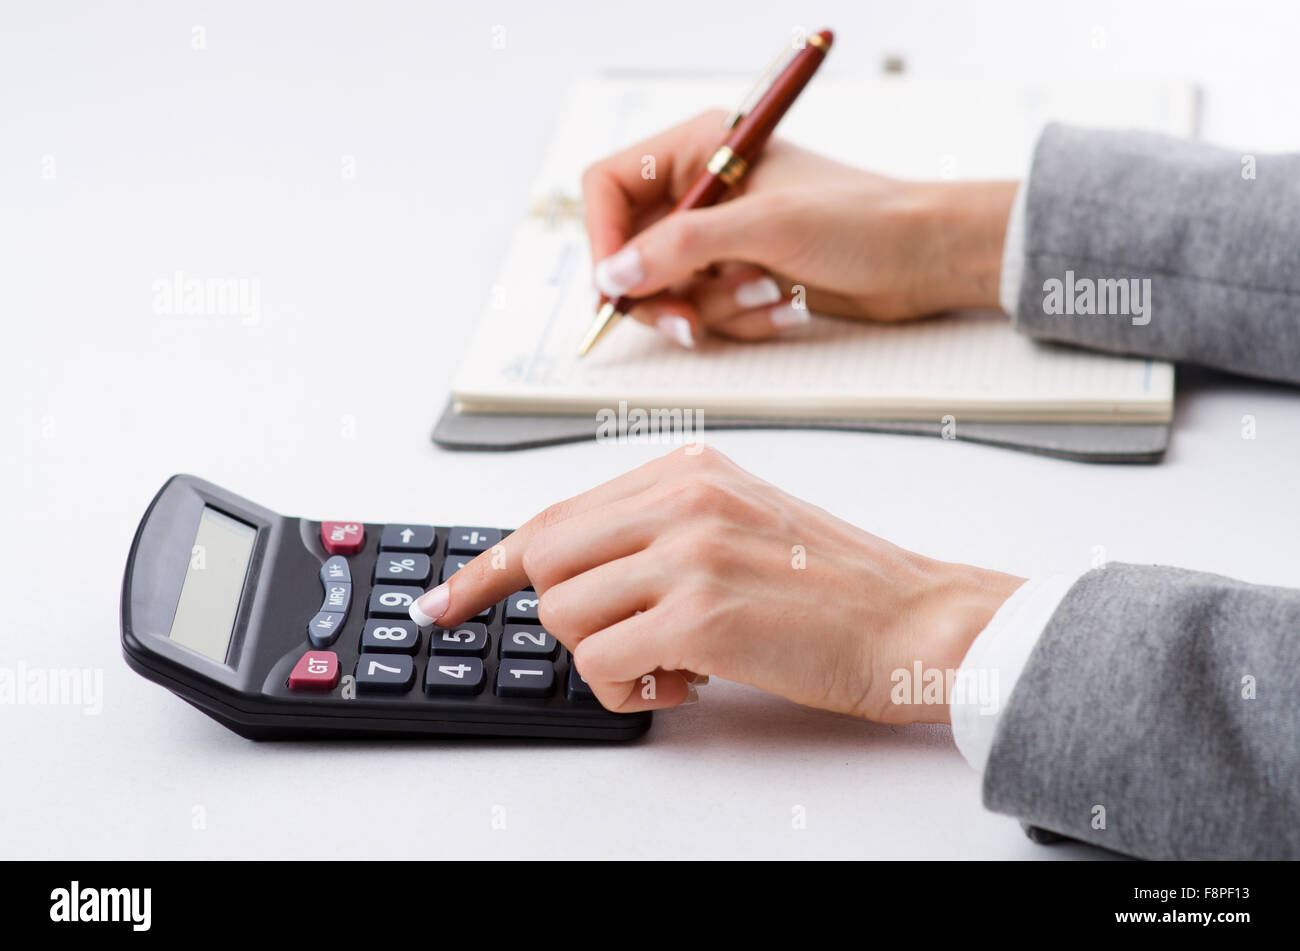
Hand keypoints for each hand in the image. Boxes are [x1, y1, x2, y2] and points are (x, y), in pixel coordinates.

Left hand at [411, 446, 1023, 721]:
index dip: (489, 564)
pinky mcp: (702, 615)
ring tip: (667, 665)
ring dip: (601, 659)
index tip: (446, 600)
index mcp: (686, 471)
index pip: (555, 513)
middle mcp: (682, 499)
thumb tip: (572, 576)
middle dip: (560, 618)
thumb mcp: (739, 523)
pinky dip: (627, 688)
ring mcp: (690, 553)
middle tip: (614, 646)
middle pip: (545, 559)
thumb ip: (656, 533)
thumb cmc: (837, 585)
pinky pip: (604, 662)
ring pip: (564, 615)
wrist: (917, 622)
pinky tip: (683, 683)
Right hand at [581, 110, 1017, 346]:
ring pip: (671, 292)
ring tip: (768, 294)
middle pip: (632, 254)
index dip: (603, 239)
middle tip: (690, 320)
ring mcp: (721, 239)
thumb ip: (680, 248)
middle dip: (666, 293)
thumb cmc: (859, 220)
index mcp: (698, 151)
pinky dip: (741, 320)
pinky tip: (785, 304)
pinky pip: (707, 313)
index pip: (609, 188)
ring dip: (717, 309)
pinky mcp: (741, 278)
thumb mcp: (762, 227)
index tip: (615, 286)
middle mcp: (702, 192)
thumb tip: (614, 277)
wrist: (923, 256)